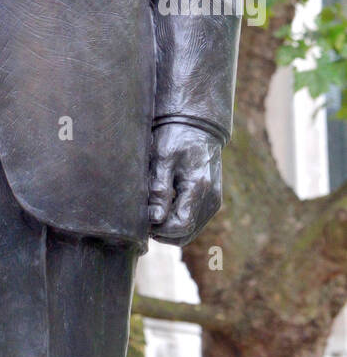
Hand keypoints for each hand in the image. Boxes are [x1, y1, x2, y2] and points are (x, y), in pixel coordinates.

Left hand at [148, 123, 221, 245]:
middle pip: (186, 233)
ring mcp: (214, 200)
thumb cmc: (176, 136)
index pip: (180, 225)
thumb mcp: (162, 157)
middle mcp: (211, 198)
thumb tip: (155, 218)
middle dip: (163, 232)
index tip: (143, 220)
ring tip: (153, 212)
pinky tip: (164, 207)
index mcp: (199, 187)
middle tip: (144, 219)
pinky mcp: (212, 199)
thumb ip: (159, 188)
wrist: (198, 124)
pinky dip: (179, 220)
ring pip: (191, 230)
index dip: (160, 229)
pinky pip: (195, 220)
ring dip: (171, 228)